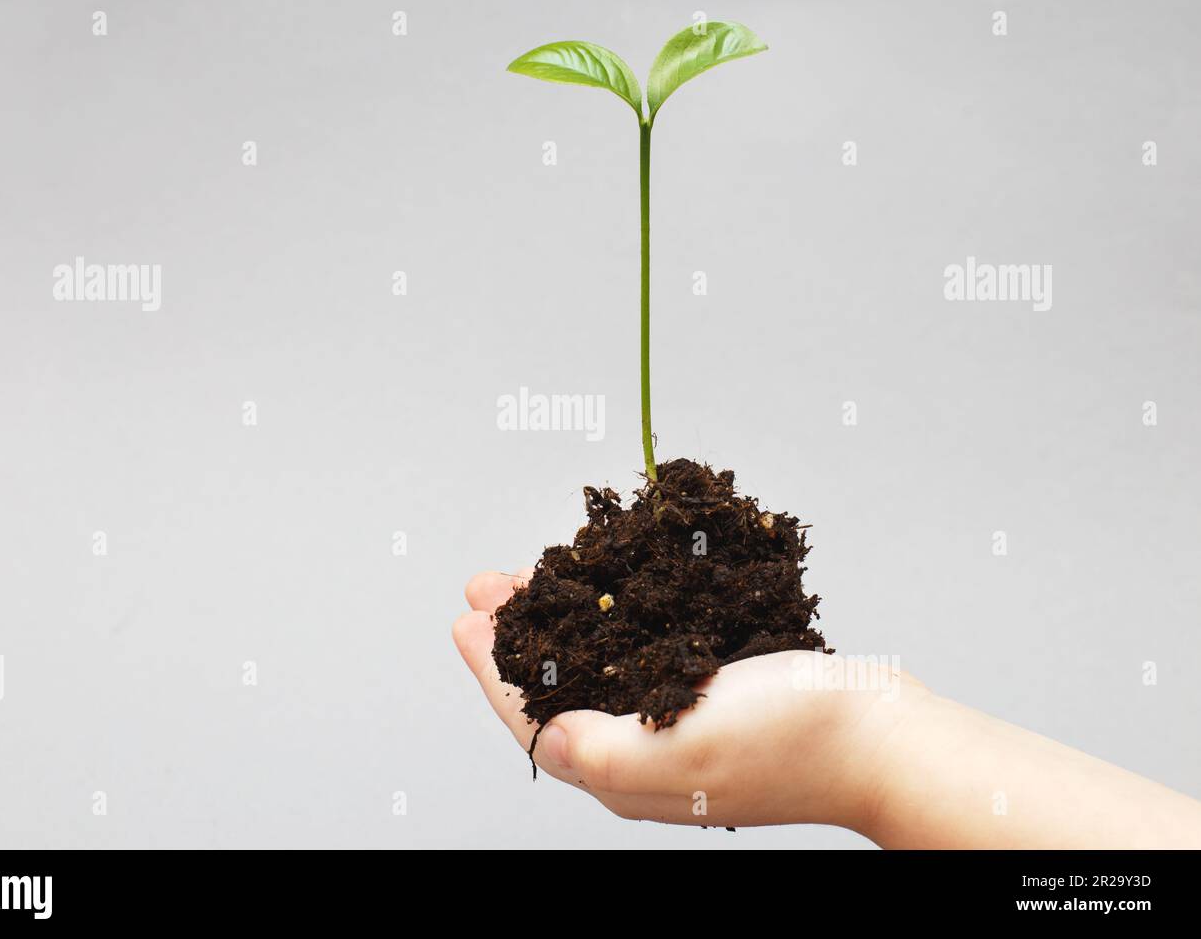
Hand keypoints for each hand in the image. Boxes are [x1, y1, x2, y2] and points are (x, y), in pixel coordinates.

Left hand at [453, 569, 920, 829]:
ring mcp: (676, 727)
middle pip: (557, 691)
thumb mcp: (691, 745)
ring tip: (534, 578)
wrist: (884, 738)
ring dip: (559, 621)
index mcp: (626, 774)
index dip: (492, 667)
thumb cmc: (797, 740)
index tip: (467, 616)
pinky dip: (612, 621)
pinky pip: (640, 658)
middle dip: (518, 636)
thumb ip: (608, 750)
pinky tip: (614, 594)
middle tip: (491, 584)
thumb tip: (544, 737)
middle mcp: (643, 755)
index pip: (534, 720)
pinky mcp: (709, 701)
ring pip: (595, 670)